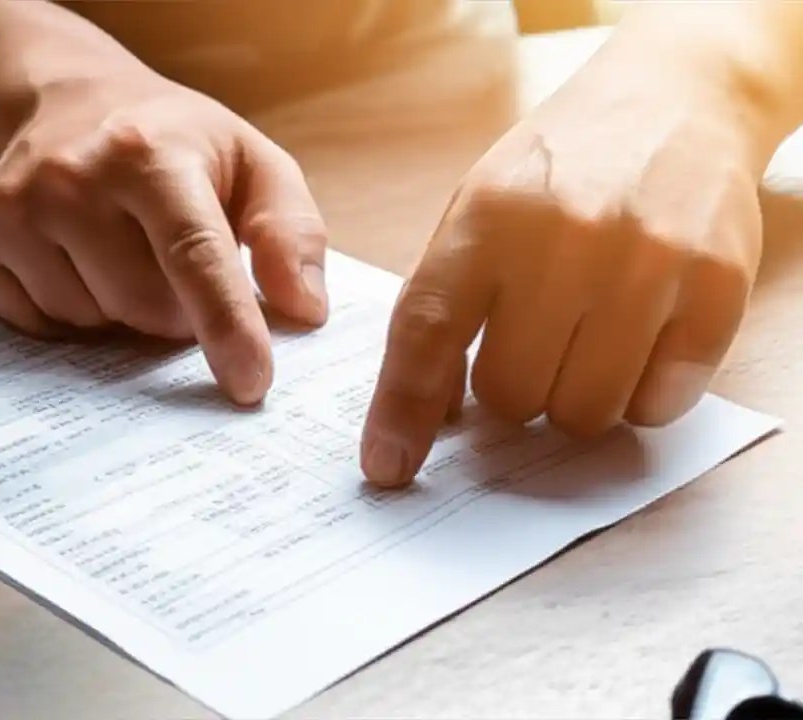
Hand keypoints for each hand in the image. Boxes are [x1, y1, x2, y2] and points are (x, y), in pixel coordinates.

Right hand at [0, 67, 328, 404]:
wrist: (70, 98)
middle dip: (175, 311)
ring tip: (121, 251)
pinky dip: (71, 312)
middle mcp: (73, 176)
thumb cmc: (174, 142)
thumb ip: (290, 231)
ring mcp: (16, 208)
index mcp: (151, 154)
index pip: (194, 254)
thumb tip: (303, 312)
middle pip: (143, 306)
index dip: (226, 325)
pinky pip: (38, 325)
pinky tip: (77, 261)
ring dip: (120, 311)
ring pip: (90, 322)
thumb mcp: (252, 161)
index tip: (251, 385)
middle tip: (174, 266)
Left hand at [361, 52, 765, 487]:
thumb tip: (432, 413)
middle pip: (511, 393)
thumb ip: (447, 301)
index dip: (401, 412)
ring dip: (575, 398)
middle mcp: (567, 240)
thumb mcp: (480, 210)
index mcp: (489, 218)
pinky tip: (640, 341)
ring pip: (585, 411)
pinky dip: (641, 394)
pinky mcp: (716, 287)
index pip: (428, 334)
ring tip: (587, 340)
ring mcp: (648, 263)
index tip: (387, 466)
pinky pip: (659, 405)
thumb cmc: (561, 169)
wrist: (675, 100)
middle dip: (512, 391)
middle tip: (533, 346)